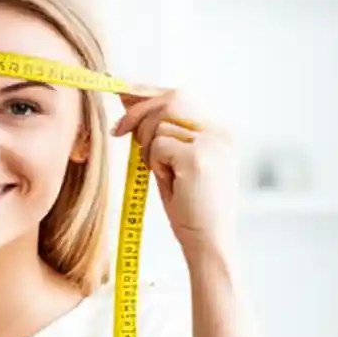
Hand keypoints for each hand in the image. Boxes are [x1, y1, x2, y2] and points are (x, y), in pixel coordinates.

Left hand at [112, 90, 238, 253]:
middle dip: (137, 113)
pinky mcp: (198, 157)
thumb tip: (130, 102)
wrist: (209, 244)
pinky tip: (172, 184)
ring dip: (149, 151)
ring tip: (165, 176)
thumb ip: (161, 135)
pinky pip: (157, 146)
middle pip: (169, 100)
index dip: (147, 92)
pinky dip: (154, 165)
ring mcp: (211, 142)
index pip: (180, 96)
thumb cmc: (191, 210)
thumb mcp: (176, 165)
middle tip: (117, 131)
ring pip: (159, 125)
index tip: (121, 93)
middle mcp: (220, 132)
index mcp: (219, 132)